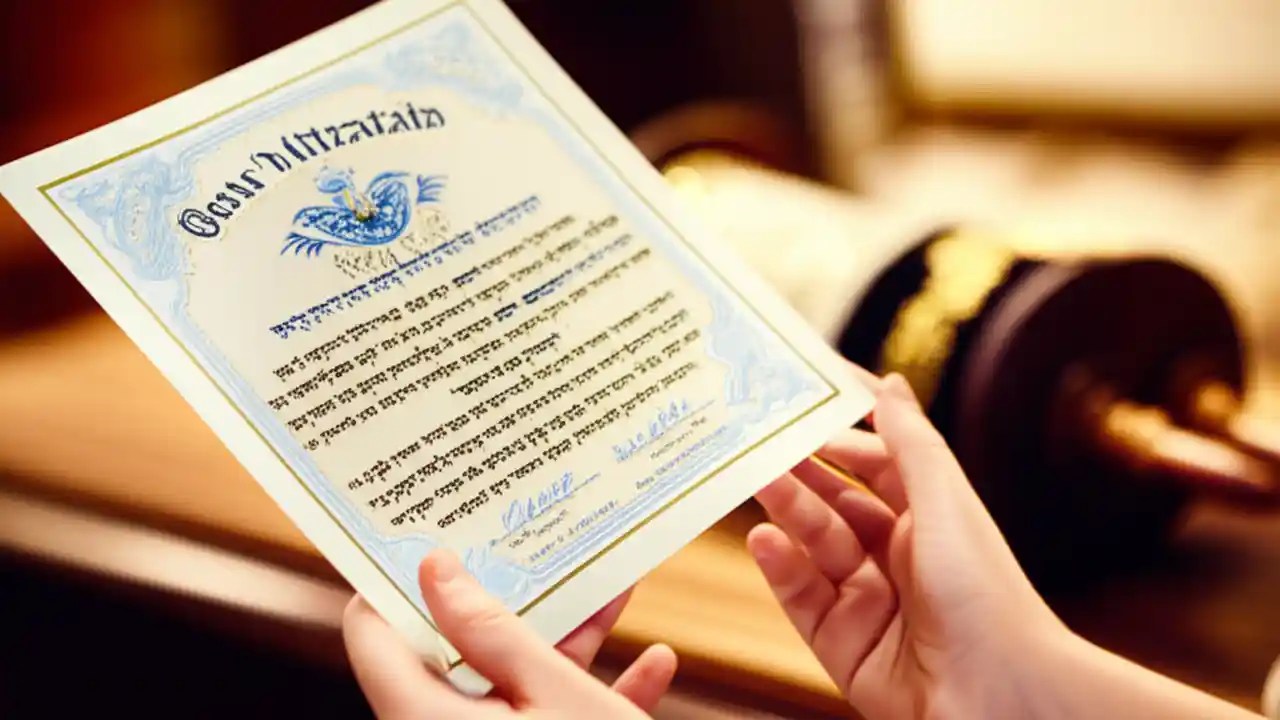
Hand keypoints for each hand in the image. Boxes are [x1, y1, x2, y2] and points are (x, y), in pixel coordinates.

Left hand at [343, 550, 676, 718]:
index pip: (371, 636)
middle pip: (451, 656)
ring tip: (612, 590)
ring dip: (564, 643)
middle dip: (508, 601)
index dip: (392, 578)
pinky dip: (588, 697)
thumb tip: (432, 570)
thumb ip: (491, 629)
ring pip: (507, 687)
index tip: (428, 530)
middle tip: (531, 546)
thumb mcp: (554, 693)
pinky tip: (651, 663)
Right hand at [749, 369, 1067, 718]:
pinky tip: (765, 540)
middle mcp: (896, 556)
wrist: (1002, 695)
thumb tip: (888, 381)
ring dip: (785, 511)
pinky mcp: (842, 644)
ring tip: (756, 480)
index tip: (800, 392)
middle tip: (756, 438)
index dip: (839, 426)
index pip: (873, 459)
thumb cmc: (988, 596)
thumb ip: (909, 443)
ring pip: (813, 545)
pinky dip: (781, 567)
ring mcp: (868, 600)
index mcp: (928, 518)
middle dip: (799, 468)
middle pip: (834, 501)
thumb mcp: (945, 504)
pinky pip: (802, 598)